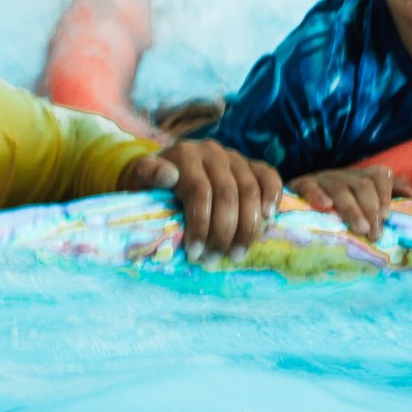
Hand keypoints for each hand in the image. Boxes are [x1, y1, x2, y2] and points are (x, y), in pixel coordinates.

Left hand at [122, 139, 283, 259]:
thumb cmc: (151, 185)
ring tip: (237, 254)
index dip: (200, 225)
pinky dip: (272, 197)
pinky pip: (269, 177)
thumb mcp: (139, 180)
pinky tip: (268, 219)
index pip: (199, 191)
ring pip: (250, 190)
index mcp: (184, 154)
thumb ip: (147, 174)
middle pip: (227, 194)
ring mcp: (234, 157)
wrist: (166, 172)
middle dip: (223, 232)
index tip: (195, 254)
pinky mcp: (251, 165)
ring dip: (247, 226)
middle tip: (214, 259)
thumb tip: (168, 175)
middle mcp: (211, 151)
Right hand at [288, 165, 411, 242]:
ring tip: (360, 229)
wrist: (299, 196)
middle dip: (371, 209)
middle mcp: (344, 175)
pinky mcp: (301, 184)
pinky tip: (325, 207)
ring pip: (340, 189)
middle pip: (362, 185)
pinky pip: (309, 186)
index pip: (380, 175)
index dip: (386, 193)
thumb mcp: (366, 197)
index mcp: (361, 177)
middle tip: (374, 234)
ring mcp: (323, 179)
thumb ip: (391, 192)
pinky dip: (317, 195)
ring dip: (352, 209)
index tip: (387, 216)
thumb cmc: (340, 201)